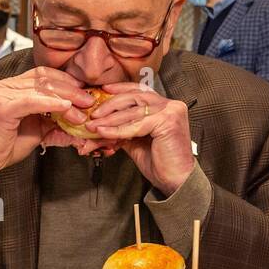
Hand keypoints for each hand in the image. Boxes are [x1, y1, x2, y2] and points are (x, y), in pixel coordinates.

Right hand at [0, 66, 95, 186]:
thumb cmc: (8, 144)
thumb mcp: (39, 131)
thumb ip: (58, 123)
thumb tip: (83, 125)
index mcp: (12, 87)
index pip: (44, 74)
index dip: (67, 80)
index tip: (87, 90)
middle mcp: (5, 86)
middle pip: (45, 79)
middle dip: (72, 89)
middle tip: (90, 101)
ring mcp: (1, 95)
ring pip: (41, 89)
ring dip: (66, 98)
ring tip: (82, 110)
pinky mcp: (1, 109)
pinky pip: (30, 101)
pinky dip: (51, 103)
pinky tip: (66, 107)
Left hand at [85, 82, 193, 196]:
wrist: (174, 178)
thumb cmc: (160, 161)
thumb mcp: (135, 140)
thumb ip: (121, 128)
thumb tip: (98, 124)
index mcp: (165, 106)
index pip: (140, 91)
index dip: (120, 89)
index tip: (103, 91)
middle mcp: (171, 105)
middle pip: (135, 96)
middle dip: (110, 105)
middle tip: (93, 113)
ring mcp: (171, 112)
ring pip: (133, 110)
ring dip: (110, 119)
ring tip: (94, 125)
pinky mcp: (168, 122)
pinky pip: (136, 124)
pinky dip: (117, 129)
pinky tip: (104, 132)